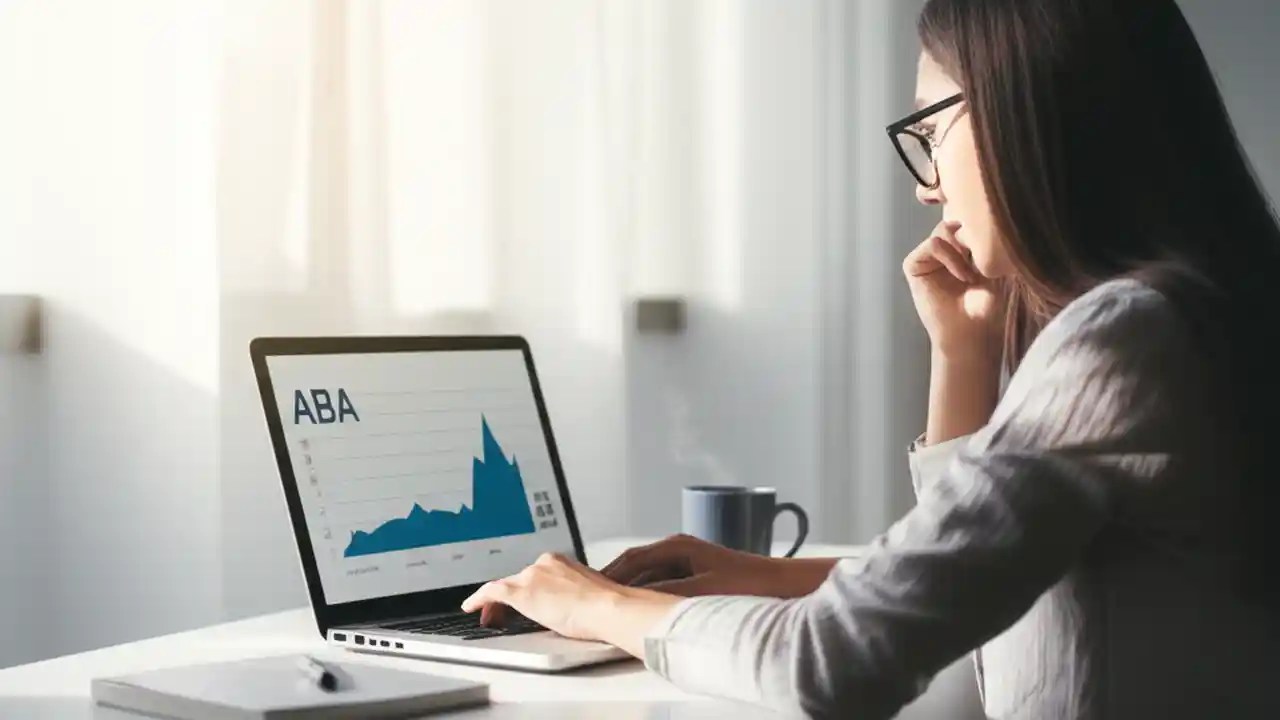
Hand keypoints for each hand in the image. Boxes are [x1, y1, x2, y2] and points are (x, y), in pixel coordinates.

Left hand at [460, 552, 679, 657]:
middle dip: (511, 598)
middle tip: (502, 614)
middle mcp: (543, 564)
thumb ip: (569, 595)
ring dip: (499, 604)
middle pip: (519, 581)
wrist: (607, 608)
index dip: (525, 589)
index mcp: (560, 562)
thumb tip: (565, 608)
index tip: (524, 599)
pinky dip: (478, 598)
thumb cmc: (605, 606)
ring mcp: (531, 576)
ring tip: (491, 618)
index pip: (534, 575)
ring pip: (507, 588)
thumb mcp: (585, 595)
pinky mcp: (521, 591)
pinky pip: (491, 592)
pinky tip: (469, 606)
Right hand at [602, 534, 770, 595]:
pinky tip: (641, 608)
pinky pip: (660, 582)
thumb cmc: (745, 582)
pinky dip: (646, 593)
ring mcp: (686, 560)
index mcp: (677, 546)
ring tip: (612, 605)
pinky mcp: (693, 573)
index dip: (611, 574)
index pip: (633, 558)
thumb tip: (640, 600)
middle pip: (636, 564)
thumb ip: (669, 593)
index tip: (592, 588)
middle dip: (615, 581)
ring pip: (647, 574)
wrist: (776, 583)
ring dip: (631, 588)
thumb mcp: (702, 590)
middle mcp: (679, 549)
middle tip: (594, 598)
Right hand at [903, 221, 1004, 360]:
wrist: (972, 332)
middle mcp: (944, 247)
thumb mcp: (995, 267)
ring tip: (973, 275)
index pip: (968, 218)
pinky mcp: (914, 265)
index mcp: (962, 245)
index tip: (995, 248)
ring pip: (944, 229)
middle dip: (972, 237)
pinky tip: (962, 277)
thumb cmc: (987, 305)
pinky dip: (950, 257)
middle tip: (983, 262)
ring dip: (962, 250)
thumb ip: (986, 241)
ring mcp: (927, 255)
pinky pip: (932, 245)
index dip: (981, 227)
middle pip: (956, 220)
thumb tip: (982, 215)